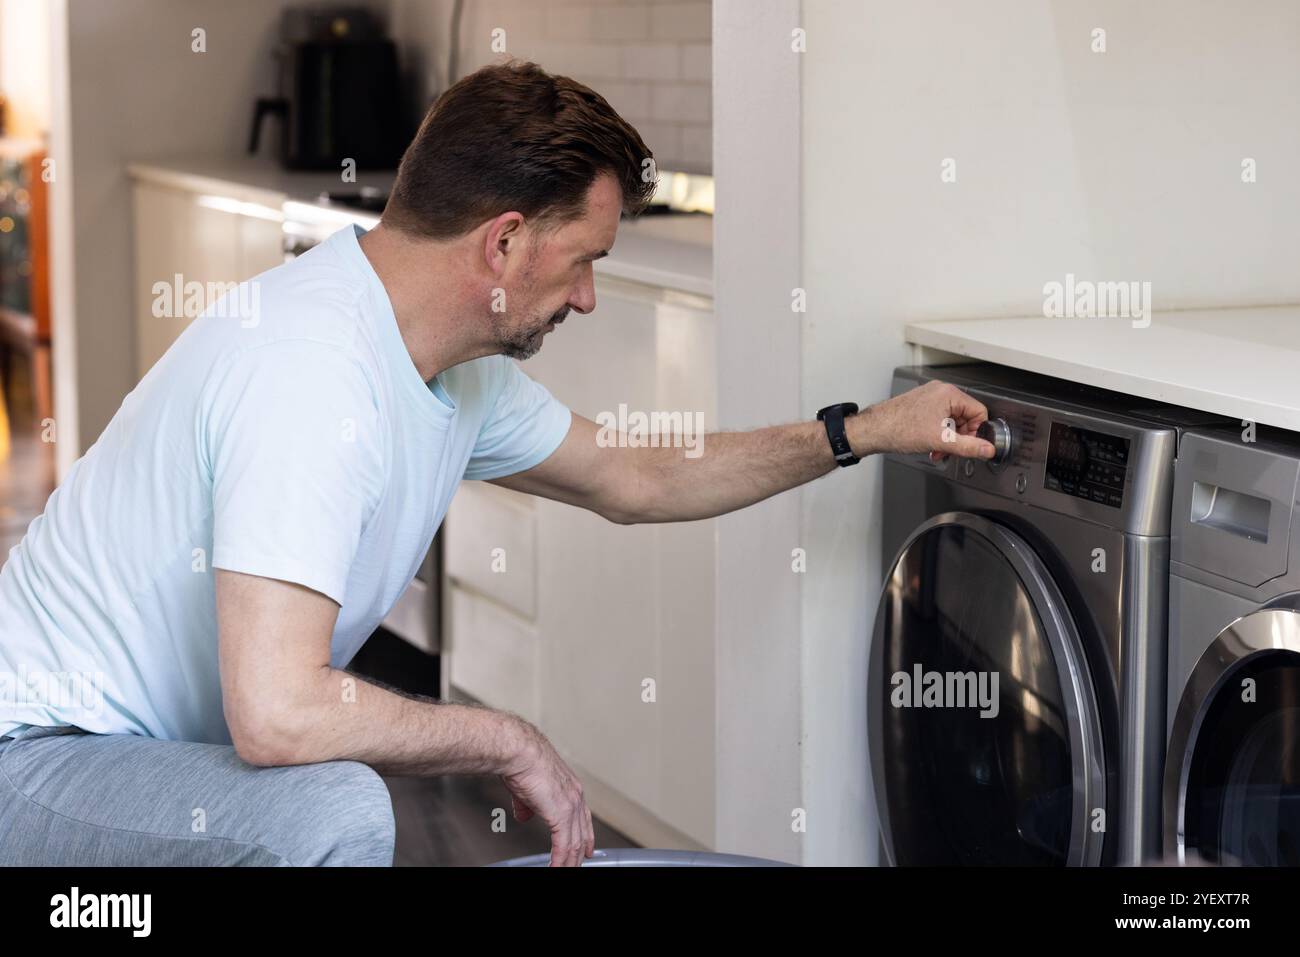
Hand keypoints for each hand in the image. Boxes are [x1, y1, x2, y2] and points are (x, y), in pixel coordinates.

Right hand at [500, 718, 594, 866]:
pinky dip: (560, 860)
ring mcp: (571, 806)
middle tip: (575, 866)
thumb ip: (528, 805)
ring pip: (574, 843)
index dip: (586, 836)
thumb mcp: (527, 788)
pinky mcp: (561, 814)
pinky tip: (556, 868)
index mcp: (571, 788)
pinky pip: (564, 845)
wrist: (519, 752)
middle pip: (582, 833)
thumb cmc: (522, 762)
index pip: (584, 818)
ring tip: (563, 871)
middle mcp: (575, 796)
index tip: (587, 849)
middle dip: (579, 853)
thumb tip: (524, 816)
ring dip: (569, 861)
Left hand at [851, 380, 994, 461]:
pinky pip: (939, 420)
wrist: (873, 430)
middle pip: (965, 417)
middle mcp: (940, 392)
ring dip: (948, 439)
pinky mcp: (921, 406)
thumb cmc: (899, 429)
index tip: (970, 446)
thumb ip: (968, 446)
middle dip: (959, 438)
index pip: (979, 412)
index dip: (976, 432)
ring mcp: (929, 398)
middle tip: (951, 451)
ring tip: (937, 451)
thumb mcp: (941, 441)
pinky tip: (930, 446)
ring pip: (951, 421)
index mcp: (949, 394)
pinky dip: (938, 435)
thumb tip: (988, 449)